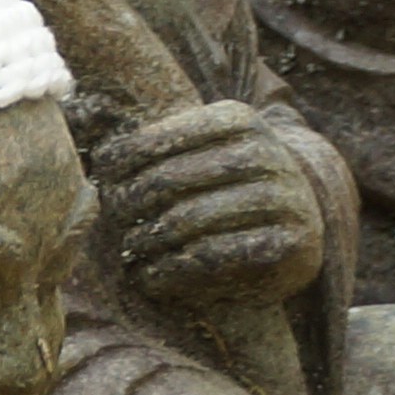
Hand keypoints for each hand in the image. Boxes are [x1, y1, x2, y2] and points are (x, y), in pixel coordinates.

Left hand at [92, 102, 327, 312]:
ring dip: (147, 240)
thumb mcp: (204, 150)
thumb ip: (161, 145)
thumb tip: (96, 154)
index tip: (102, 175)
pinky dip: (172, 269)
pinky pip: (213, 257)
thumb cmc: (230, 185)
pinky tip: (151, 275)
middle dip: (130, 203)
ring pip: (188, 220)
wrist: (299, 223)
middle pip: (169, 180)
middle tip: (113, 220)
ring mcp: (285, 197)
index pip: (162, 138)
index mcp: (240, 120)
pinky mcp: (292, 242)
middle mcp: (267, 152)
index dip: (124, 159)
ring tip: (130, 248)